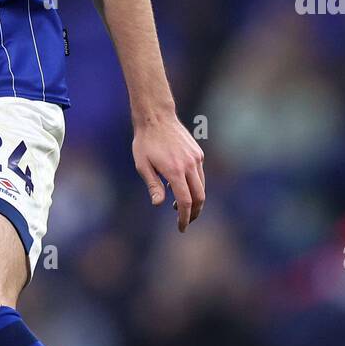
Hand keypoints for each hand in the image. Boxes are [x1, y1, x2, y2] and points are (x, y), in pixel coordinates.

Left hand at [133, 114, 204, 231]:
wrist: (156, 117)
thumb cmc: (145, 142)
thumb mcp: (142, 165)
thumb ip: (153, 186)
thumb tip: (159, 204)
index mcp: (175, 171)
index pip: (185, 201)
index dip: (185, 217)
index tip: (181, 228)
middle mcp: (189, 165)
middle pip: (199, 197)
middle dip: (194, 213)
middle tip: (185, 221)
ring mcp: (196, 158)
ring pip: (202, 186)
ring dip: (194, 199)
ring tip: (178, 206)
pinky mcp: (198, 153)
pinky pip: (200, 175)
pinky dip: (193, 185)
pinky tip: (178, 186)